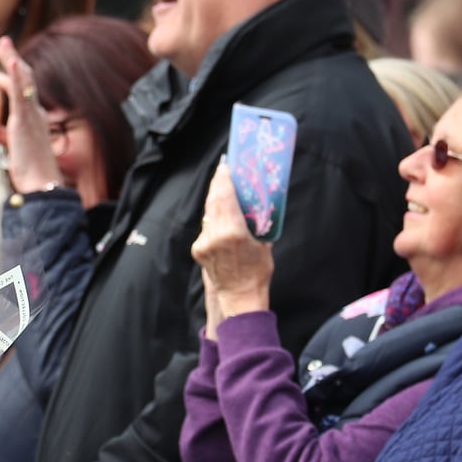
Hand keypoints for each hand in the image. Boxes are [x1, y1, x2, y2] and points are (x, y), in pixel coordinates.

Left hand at [0, 36, 64, 194]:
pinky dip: (15, 75)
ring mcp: (31, 114)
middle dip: (8, 56)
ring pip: (22, 78)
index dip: (9, 71)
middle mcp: (35, 111)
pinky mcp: (25, 121)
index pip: (20, 86)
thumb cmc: (29, 172)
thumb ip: (3, 135)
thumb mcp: (11, 148)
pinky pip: (20, 93)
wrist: (40, 185)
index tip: (1, 60)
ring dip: (9, 58)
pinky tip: (11, 61)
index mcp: (32, 116)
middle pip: (22, 75)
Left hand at [190, 162, 271, 333]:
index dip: (223, 179)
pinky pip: (206, 227)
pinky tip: (221, 215)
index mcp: (233, 232)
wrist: (238, 295)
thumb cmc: (257, 270)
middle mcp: (215, 235)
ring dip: (215, 201)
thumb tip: (256, 201)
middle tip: (224, 171)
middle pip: (213, 201)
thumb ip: (256, 222)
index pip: (224, 197)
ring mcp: (204, 242)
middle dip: (218, 184)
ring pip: (208, 213)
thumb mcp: (263, 242)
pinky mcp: (197, 249)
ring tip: (223, 189)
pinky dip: (213, 219)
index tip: (225, 166)